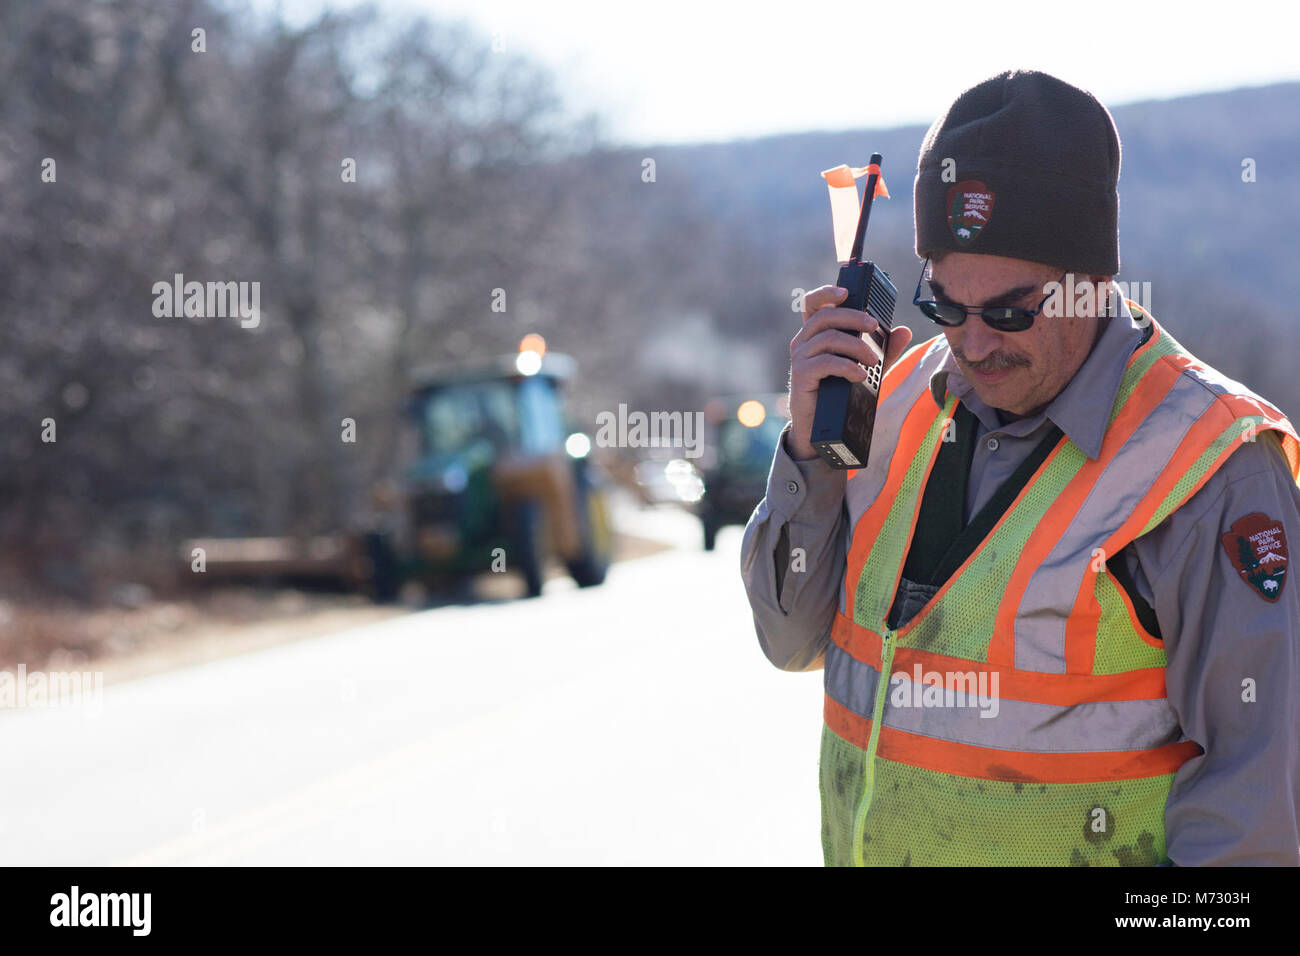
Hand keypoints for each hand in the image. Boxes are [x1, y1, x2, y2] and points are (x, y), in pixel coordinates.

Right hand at [786, 285, 912, 460]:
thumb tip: (903, 331)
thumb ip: (884, 350)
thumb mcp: (866, 368)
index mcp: (816, 335)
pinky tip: (859, 375)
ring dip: (856, 346)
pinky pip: (824, 362)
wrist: (819, 428)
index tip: (846, 292)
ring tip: (874, 361)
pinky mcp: (801, 376)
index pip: (813, 305)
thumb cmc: (839, 395)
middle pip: (825, 316)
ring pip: (828, 338)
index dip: (826, 293)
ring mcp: (800, 359)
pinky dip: (847, 366)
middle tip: (875, 327)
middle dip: (853, 317)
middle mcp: (804, 342)